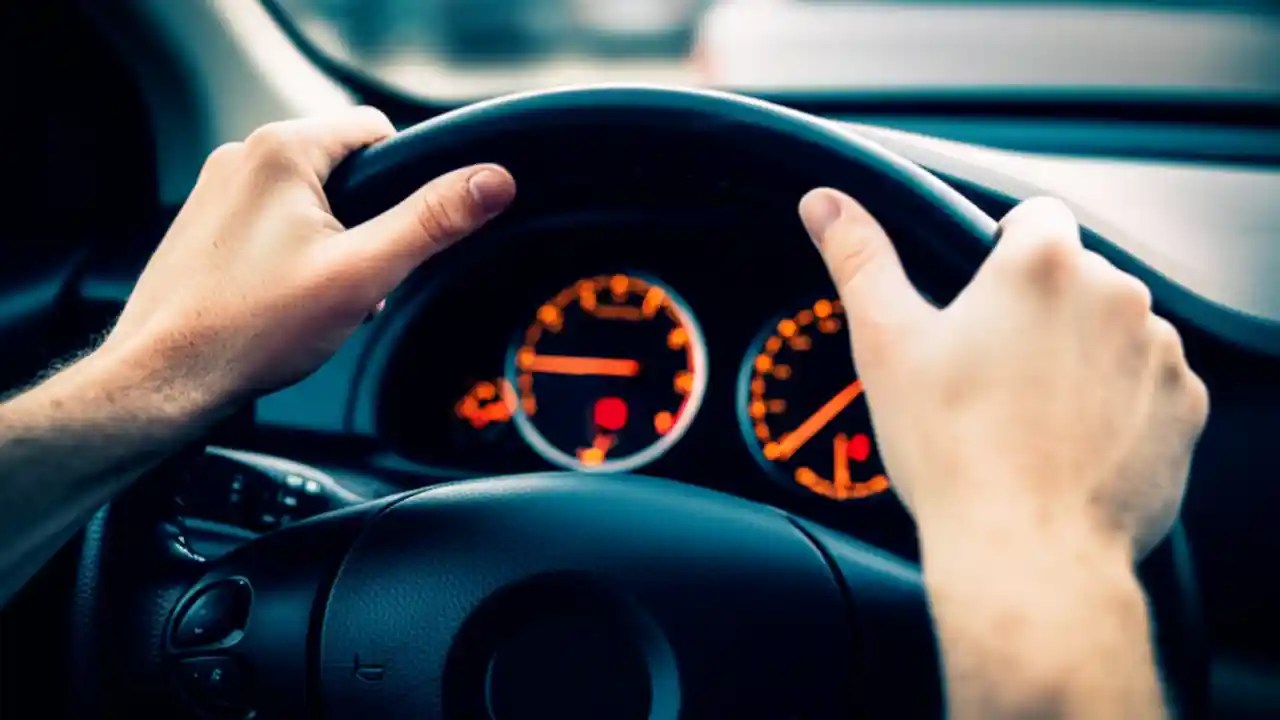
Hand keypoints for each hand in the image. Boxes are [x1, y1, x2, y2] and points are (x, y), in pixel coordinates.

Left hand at [101, 107, 515, 416]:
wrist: (166, 379)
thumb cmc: (250, 329)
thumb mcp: (364, 274)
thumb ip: (434, 222)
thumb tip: (492, 182)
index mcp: (282, 151)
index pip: (375, 130)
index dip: (404, 183)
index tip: (398, 234)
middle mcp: (242, 158)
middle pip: (343, 170)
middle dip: (365, 224)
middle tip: (355, 279)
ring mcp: (217, 191)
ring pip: (310, 201)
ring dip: (332, 244)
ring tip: (317, 297)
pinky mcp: (205, 226)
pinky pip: (274, 224)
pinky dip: (294, 257)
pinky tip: (286, 301)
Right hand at [799, 190, 1207, 560]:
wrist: (1025, 553)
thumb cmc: (954, 453)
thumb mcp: (886, 345)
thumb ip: (859, 260)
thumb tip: (826, 204)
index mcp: (1041, 265)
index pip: (1034, 219)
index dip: (1000, 255)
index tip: (980, 305)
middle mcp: (1115, 295)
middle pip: (1074, 278)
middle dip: (1039, 313)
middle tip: (991, 373)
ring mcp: (1158, 353)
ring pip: (1113, 331)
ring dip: (1081, 355)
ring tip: (1031, 415)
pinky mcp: (1183, 408)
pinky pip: (1149, 385)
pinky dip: (1118, 404)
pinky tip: (1071, 442)